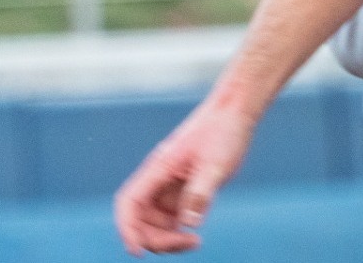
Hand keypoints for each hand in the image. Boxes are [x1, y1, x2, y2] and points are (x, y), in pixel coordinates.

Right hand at [114, 101, 256, 254]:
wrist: (236, 113)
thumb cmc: (223, 131)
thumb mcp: (215, 164)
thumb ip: (200, 193)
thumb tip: (188, 223)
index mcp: (158, 168)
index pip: (129, 202)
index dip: (126, 228)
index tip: (136, 251)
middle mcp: (159, 179)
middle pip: (139, 219)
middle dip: (154, 239)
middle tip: (187, 242)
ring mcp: (170, 187)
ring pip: (154, 224)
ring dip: (166, 239)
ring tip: (194, 241)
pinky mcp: (185, 192)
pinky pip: (171, 221)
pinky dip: (177, 233)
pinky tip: (194, 237)